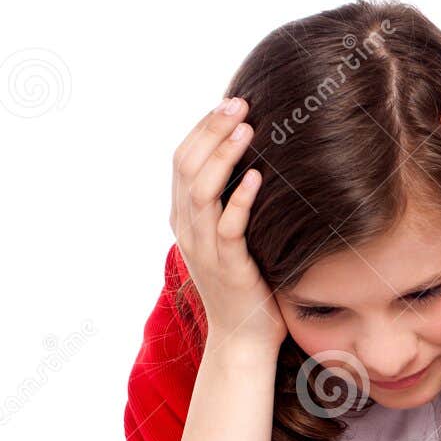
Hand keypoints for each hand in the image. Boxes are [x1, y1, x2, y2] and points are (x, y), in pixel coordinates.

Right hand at [170, 96, 286, 356]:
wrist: (245, 338)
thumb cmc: (248, 284)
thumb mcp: (231, 237)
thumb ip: (230, 203)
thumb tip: (255, 163)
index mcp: (184, 216)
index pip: (182, 159)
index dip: (202, 128)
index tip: (229, 102)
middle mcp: (188, 228)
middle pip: (187, 166)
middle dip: (211, 130)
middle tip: (238, 103)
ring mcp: (205, 248)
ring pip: (202, 192)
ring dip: (224, 157)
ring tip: (248, 130)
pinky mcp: (229, 267)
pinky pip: (229, 228)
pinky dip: (240, 200)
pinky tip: (258, 178)